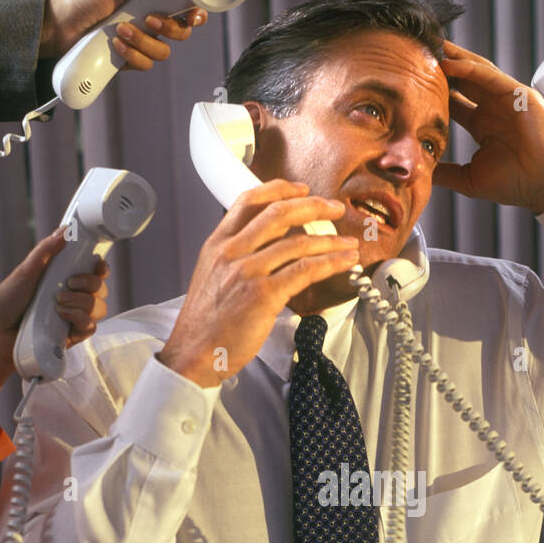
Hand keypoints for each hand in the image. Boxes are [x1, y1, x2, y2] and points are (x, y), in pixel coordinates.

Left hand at [0, 227, 108, 406]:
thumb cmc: (6, 303)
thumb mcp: (25, 271)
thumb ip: (46, 251)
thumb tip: (65, 231)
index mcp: (63, 280)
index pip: (93, 273)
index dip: (100, 269)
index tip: (97, 265)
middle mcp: (72, 298)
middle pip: (100, 289)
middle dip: (90, 284)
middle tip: (69, 282)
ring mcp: (74, 318)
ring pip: (98, 308)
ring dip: (82, 302)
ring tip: (58, 301)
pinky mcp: (72, 336)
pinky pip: (90, 327)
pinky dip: (79, 318)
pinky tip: (61, 315)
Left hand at [39, 0, 206, 67]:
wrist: (59, 28)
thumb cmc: (83, 2)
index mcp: (150, 1)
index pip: (182, 9)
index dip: (194, 14)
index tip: (194, 16)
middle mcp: (149, 24)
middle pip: (179, 34)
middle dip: (168, 29)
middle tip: (149, 19)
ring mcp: (140, 44)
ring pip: (162, 52)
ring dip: (143, 43)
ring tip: (120, 31)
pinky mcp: (130, 61)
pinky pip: (145, 65)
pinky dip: (132, 56)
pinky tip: (116, 46)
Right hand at [157, 183, 360, 387]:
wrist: (193, 353)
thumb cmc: (205, 324)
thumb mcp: (211, 277)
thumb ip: (234, 257)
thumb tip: (267, 247)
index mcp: (217, 244)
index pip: (249, 201)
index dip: (280, 189)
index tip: (302, 190)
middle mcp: (231, 252)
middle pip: (279, 213)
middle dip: (315, 207)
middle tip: (335, 209)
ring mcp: (247, 272)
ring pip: (298, 243)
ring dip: (331, 241)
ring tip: (349, 243)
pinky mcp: (263, 294)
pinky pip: (305, 271)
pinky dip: (330, 264)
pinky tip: (344, 263)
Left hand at [434, 38, 543, 213]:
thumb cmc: (514, 184)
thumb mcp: (469, 178)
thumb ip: (445, 172)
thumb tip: (418, 171)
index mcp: (484, 125)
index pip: (456, 101)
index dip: (436, 91)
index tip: (413, 82)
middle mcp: (495, 108)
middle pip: (465, 80)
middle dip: (444, 67)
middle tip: (420, 54)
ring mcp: (509, 99)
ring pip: (478, 71)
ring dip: (456, 58)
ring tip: (433, 47)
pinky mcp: (521, 95)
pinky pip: (491, 76)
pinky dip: (470, 68)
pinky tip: (451, 63)